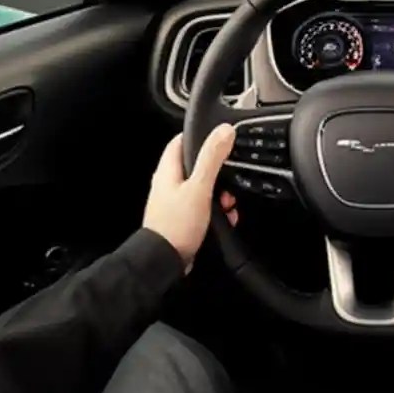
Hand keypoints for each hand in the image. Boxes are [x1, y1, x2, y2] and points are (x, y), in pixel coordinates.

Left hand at [142, 124, 235, 268]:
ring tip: (228, 203)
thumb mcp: (199, 187)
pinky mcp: (183, 219)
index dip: (201, 137)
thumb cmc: (177, 224)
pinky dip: (216, 211)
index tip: (220, 139)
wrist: (164, 261)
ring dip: (220, 194)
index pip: (182, 141)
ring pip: (204, 188)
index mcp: (168, 170)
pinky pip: (204, 207)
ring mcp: (176, 202)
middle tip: (229, 179)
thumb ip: (212, 158)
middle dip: (218, 172)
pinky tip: (225, 219)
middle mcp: (170, 184)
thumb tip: (224, 131)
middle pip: (197, 166)